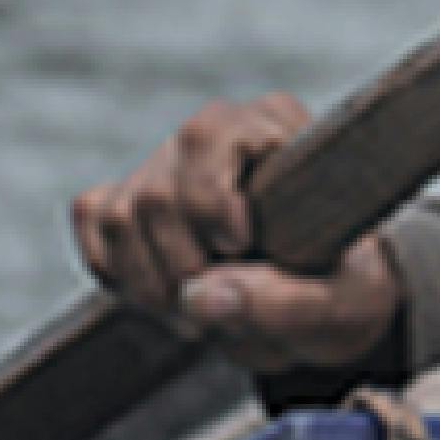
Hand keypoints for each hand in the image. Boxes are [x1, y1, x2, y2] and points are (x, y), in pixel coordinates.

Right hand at [70, 83, 403, 378]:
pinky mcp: (129, 195)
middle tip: (222, 308)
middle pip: (155, 195)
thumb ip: (282, 303)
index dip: (211, 203)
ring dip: (151, 282)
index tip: (242, 247)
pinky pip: (95, 223)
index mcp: (276, 129)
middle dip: (183, 269)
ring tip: (199, 311)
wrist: (321, 302)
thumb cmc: (344, 288)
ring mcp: (166, 164)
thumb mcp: (342, 307)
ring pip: (118, 216)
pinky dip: (120, 272)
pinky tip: (165, 293)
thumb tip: (200, 296)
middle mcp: (214, 134)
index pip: (208, 135)